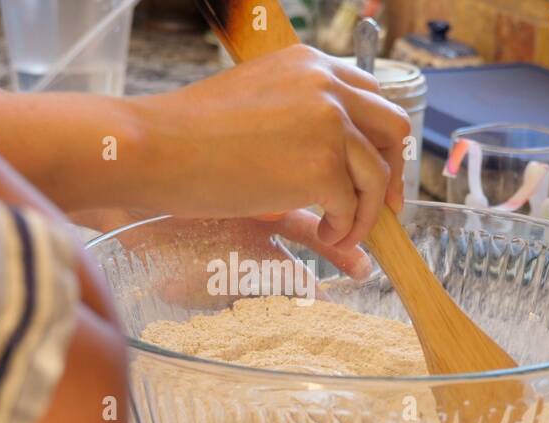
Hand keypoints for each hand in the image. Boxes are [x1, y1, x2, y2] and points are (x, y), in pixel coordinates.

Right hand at [131, 44, 410, 248]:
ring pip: (377, 175)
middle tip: (384, 206)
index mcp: (310, 63)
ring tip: (344, 231)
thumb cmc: (189, 133)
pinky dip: (345, 229)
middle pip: (391, 128)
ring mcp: (329, 125)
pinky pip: (352, 206)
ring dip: (368, 211)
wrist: (156, 148)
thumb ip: (299, 115)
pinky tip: (327, 234)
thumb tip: (333, 154)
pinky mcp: (322, 167)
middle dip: (393, 171)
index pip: (370, 96)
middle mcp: (327, 86)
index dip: (378, 138)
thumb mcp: (257, 105)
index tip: (376, 168)